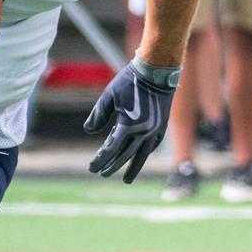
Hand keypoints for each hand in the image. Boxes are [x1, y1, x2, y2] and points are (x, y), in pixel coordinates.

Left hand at [83, 59, 177, 182]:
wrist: (157, 71)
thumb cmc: (130, 81)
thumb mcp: (109, 96)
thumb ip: (98, 115)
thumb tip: (89, 131)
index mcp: (129, 126)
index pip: (111, 150)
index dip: (100, 160)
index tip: (91, 168)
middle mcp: (143, 132)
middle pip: (125, 156)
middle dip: (112, 166)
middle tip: (102, 174)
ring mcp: (155, 131)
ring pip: (142, 155)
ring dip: (133, 168)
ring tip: (126, 180)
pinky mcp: (162, 126)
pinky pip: (153, 145)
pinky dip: (145, 153)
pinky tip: (139, 157)